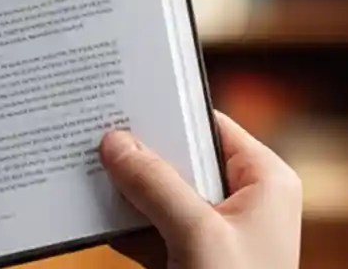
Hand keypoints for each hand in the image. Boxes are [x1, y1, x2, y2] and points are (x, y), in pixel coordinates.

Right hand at [99, 111, 301, 268]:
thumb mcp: (198, 235)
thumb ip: (155, 185)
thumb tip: (115, 142)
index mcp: (265, 181)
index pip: (209, 125)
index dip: (167, 111)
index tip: (122, 95)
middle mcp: (243, 200)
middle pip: (180, 158)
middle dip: (138, 152)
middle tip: (93, 129)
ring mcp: (216, 232)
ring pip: (161, 193)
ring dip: (125, 188)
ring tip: (82, 166)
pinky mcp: (190, 259)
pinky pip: (151, 227)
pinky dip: (123, 223)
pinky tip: (89, 211)